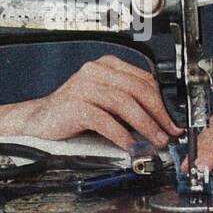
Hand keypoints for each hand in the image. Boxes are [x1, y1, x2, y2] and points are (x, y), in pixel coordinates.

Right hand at [18, 55, 184, 150]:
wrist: (39, 120)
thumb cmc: (74, 112)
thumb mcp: (105, 102)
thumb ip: (129, 104)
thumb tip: (161, 120)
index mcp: (106, 65)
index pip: (144, 79)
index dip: (163, 102)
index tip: (173, 121)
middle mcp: (95, 71)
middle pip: (137, 89)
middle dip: (158, 114)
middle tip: (169, 133)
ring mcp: (83, 86)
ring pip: (124, 103)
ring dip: (145, 125)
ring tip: (154, 141)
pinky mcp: (74, 105)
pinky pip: (105, 120)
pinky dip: (121, 135)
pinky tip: (130, 146)